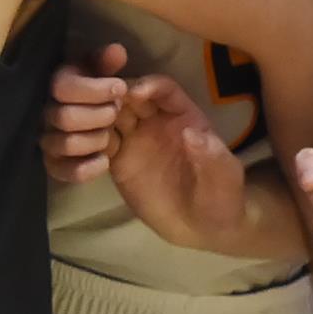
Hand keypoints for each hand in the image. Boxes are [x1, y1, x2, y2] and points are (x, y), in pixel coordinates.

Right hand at [41, 43, 127, 182]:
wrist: (117, 133)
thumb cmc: (110, 96)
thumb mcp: (110, 75)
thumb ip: (110, 64)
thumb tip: (116, 51)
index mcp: (60, 84)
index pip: (62, 86)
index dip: (93, 89)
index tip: (119, 89)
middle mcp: (48, 110)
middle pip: (64, 117)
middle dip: (98, 116)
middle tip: (116, 112)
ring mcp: (49, 139)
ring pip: (64, 144)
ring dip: (94, 140)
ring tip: (111, 137)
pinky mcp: (55, 165)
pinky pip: (61, 171)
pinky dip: (85, 168)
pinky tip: (105, 160)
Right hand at [106, 73, 244, 249]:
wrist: (202, 227)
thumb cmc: (221, 195)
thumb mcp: (225, 174)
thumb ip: (212, 154)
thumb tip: (194, 134)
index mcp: (182, 114)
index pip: (163, 89)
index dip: (150, 86)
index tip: (135, 94)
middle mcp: (155, 121)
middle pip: (130, 95)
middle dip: (115, 95)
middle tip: (103, 106)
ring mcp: (134, 139)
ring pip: (109, 114)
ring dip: (98, 114)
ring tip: (92, 128)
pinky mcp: (118, 161)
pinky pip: (99, 142)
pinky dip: (89, 140)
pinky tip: (87, 150)